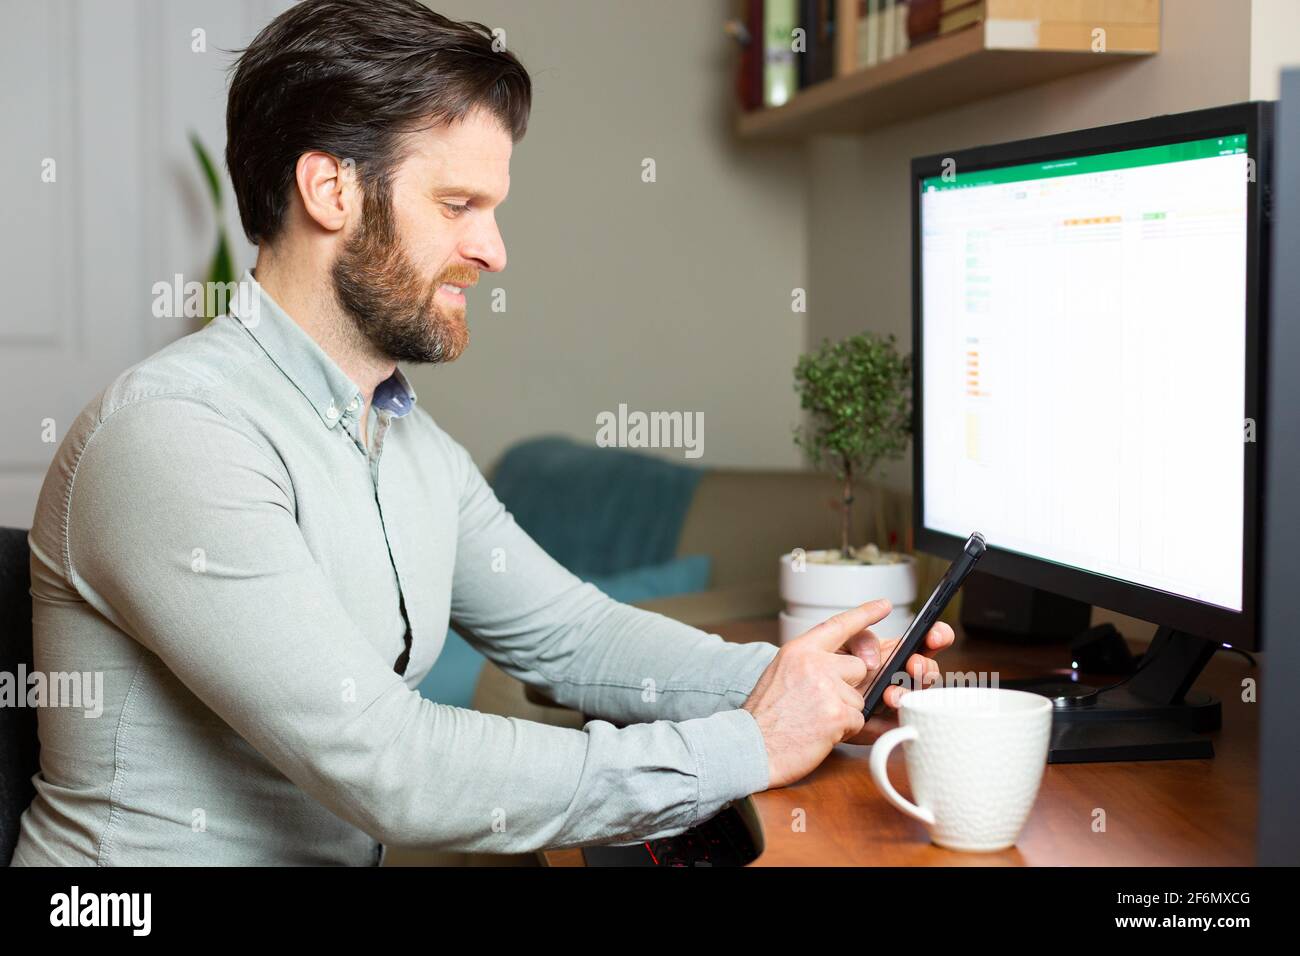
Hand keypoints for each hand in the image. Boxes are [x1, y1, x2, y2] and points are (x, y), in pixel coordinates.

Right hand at [743, 600, 886, 788]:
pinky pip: (859, 720)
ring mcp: (827, 688)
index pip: (839, 625)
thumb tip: (841, 666)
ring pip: (859, 697)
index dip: (865, 614)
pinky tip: (820, 733)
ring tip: (815, 721)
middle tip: (820, 704)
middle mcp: (814, 663)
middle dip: (847, 687)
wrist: (750, 746)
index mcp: (798, 650)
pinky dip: (844, 730)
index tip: (884, 605)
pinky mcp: (837, 714)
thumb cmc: (764, 717)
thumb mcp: (780, 674)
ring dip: (844, 712)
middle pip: (858, 667)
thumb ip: (809, 663)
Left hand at [836, 606, 954, 745]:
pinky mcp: (889, 724)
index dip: (936, 635)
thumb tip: (874, 659)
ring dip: (908, 692)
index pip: (924, 640)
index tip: (935, 635)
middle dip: (925, 665)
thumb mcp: (839, 643)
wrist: (809, 706)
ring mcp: (897, 699)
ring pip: (918, 695)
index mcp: (892, 651)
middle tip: (912, 664)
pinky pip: (906, 722)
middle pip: (927, 668)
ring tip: (890, 694)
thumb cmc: (824, 673)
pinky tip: (888, 712)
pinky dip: (901, 717)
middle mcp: (899, 675)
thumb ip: (859, 640)